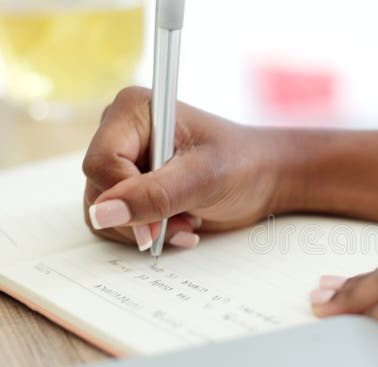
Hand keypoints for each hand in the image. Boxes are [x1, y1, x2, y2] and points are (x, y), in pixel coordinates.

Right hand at [83, 86, 301, 249]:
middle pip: (99, 189)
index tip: (157, 224)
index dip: (124, 198)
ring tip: (187, 223)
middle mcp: (120, 132)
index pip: (101, 163)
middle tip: (183, 222)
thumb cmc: (243, 165)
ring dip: (146, 228)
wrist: (264, 178)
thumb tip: (101, 212)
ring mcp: (123, 161)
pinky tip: (181, 225)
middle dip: (140, 217)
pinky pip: (116, 221)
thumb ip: (154, 195)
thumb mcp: (203, 179)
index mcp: (134, 110)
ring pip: (103, 210)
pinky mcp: (130, 186)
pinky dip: (148, 232)